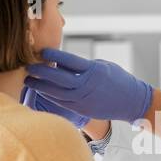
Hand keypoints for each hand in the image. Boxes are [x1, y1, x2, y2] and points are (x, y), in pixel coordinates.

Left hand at [23, 47, 153, 123]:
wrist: (132, 101)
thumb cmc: (118, 79)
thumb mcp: (102, 66)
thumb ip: (82, 65)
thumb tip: (61, 63)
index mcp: (93, 71)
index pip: (70, 61)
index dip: (54, 55)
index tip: (41, 51)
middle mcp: (87, 85)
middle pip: (59, 77)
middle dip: (41, 72)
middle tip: (28, 66)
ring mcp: (84, 99)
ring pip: (57, 92)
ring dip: (41, 86)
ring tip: (29, 80)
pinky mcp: (83, 109)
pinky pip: (62, 102)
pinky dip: (50, 96)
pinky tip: (40, 91)